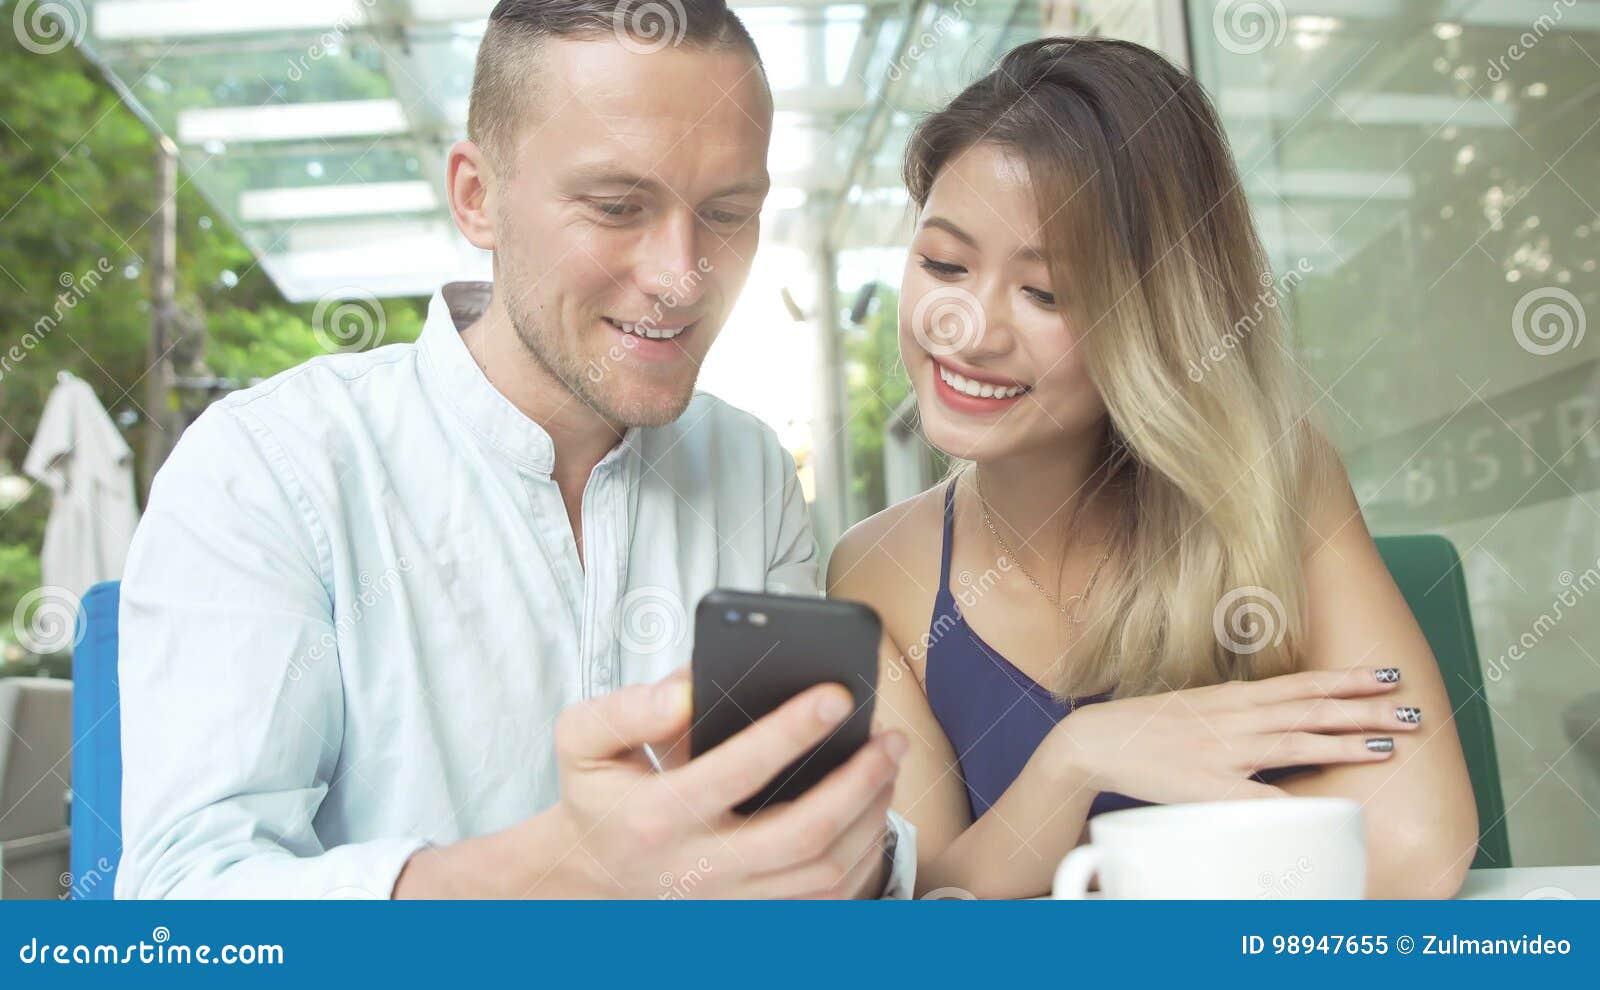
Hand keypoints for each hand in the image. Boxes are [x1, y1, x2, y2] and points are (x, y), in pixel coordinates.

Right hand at [455, 669, 904, 898]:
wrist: (588, 877)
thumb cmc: (599, 794)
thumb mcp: (583, 739)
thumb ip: (629, 707)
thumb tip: (690, 688)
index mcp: (656, 815)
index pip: (737, 771)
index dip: (793, 731)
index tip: (837, 694)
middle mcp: (697, 866)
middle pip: (802, 834)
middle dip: (859, 781)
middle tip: (890, 736)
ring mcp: (730, 900)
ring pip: (825, 872)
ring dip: (871, 816)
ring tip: (888, 763)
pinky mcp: (753, 917)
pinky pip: (826, 899)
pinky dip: (863, 855)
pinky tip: (874, 809)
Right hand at [1044, 667, 1417, 804]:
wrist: (1097, 740)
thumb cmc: (1149, 729)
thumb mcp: (1201, 710)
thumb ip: (1242, 715)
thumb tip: (1281, 720)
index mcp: (1236, 699)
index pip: (1303, 684)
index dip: (1347, 679)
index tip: (1386, 674)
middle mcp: (1237, 719)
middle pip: (1312, 710)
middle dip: (1366, 708)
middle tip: (1413, 708)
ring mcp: (1226, 751)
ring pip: (1298, 742)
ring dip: (1347, 741)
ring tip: (1390, 742)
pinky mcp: (1209, 786)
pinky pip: (1261, 798)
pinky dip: (1296, 801)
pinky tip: (1329, 808)